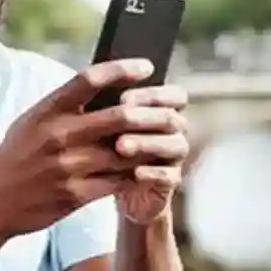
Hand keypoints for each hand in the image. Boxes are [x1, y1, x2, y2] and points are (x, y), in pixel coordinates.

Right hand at [0, 58, 181, 238]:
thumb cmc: (16, 158)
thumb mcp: (31, 123)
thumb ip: (63, 106)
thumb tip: (104, 84)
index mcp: (47, 111)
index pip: (89, 79)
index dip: (122, 69)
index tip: (147, 66)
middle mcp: (59, 135)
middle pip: (120, 116)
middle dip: (151, 112)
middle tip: (171, 110)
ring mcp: (69, 166)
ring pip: (127, 151)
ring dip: (151, 145)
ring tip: (168, 139)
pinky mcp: (76, 194)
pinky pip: (119, 180)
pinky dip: (137, 173)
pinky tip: (150, 168)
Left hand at [112, 84, 189, 224]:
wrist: (105, 186)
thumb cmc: (105, 145)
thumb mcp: (103, 123)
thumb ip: (108, 105)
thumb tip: (95, 85)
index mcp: (162, 110)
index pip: (175, 95)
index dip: (153, 94)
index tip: (123, 98)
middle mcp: (173, 131)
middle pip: (171, 118)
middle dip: (144, 117)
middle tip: (118, 117)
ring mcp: (174, 157)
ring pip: (175, 145)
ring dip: (147, 143)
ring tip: (121, 146)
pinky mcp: (170, 182)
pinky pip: (170, 176)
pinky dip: (153, 173)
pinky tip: (135, 172)